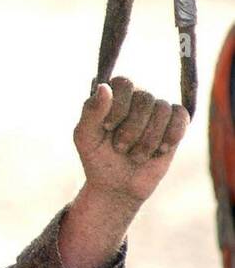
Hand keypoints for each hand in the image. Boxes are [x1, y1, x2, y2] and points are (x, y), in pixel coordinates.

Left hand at [74, 76, 188, 206]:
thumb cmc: (98, 158)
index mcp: (112, 95)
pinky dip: (171, 135)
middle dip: (132, 129)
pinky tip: (160, 150)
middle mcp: (136, 97)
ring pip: (163, 109)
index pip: (123, 82)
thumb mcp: (85, 137)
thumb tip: (104, 87)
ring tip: (136, 155)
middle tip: (120, 148)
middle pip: (145, 98)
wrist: (118, 185)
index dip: (118, 106)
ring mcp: (157, 110)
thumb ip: (91, 111)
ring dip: (148, 139)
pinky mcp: (175, 124)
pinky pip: (181, 116)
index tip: (107, 128)